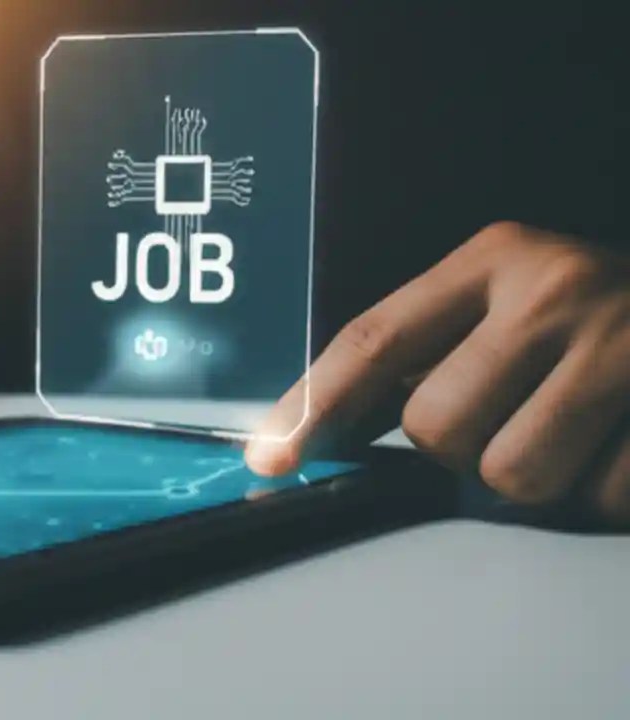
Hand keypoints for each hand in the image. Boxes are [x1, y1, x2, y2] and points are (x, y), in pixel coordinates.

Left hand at [246, 222, 629, 521]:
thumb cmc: (590, 319)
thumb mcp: (506, 305)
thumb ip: (420, 357)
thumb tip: (305, 437)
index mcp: (497, 258)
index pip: (374, 338)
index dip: (312, 406)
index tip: (268, 459)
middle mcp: (558, 290)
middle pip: (437, 426)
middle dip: (458, 446)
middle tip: (508, 415)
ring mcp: (625, 349)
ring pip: (511, 477)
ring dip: (527, 477)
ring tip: (566, 431)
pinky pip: (597, 499)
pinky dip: (598, 492)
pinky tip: (614, 444)